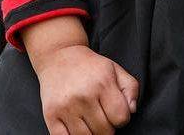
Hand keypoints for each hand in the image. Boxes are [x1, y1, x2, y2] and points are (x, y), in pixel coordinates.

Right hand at [23, 18, 138, 134]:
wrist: (58, 56)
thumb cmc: (89, 66)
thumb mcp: (114, 69)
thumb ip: (130, 88)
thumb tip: (132, 110)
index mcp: (102, 82)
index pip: (121, 118)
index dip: (120, 117)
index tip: (112, 109)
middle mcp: (84, 95)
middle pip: (105, 132)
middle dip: (105, 126)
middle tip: (99, 113)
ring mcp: (66, 106)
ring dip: (90, 133)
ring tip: (88, 119)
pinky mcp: (51, 115)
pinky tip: (75, 126)